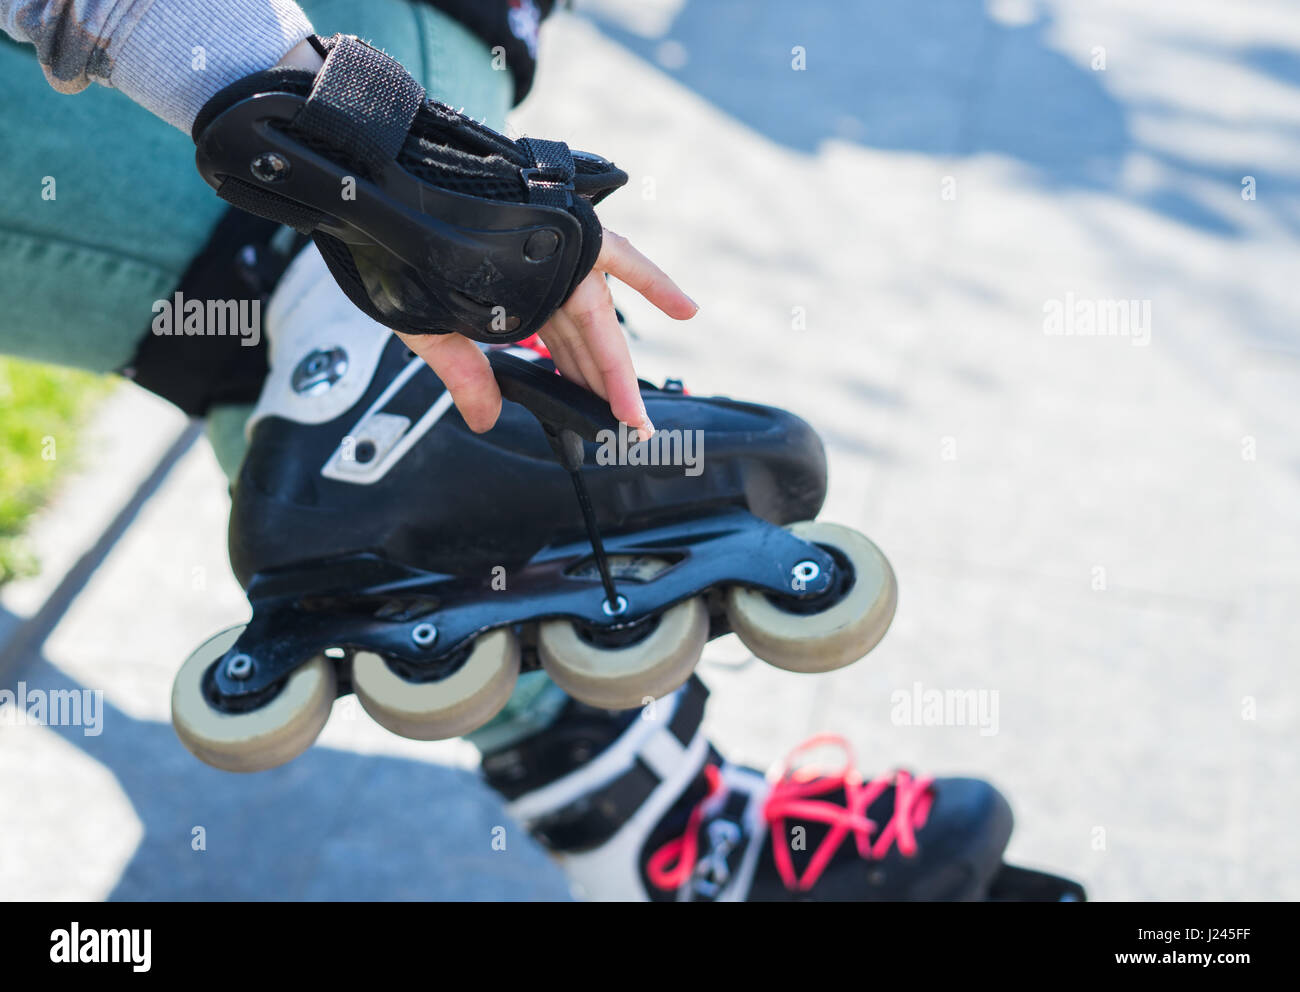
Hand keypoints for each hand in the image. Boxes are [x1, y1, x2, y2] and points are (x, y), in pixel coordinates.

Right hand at [397, 229, 697, 435]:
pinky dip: (653, 281)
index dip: (576, 388)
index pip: (557, 353)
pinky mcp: (574, 235)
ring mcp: (565, 259)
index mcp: (520, 299)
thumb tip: (484, 421)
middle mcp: (548, 281)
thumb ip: (465, 375)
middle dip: (601, 390)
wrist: (393, 194)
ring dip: (618, 369)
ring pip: (600, 322)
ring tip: (635, 412)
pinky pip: (621, 259)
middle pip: (584, 347)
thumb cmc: (405, 252)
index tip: (593, 423)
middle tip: (625, 430)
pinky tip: (686, 310)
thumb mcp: (433, 328)